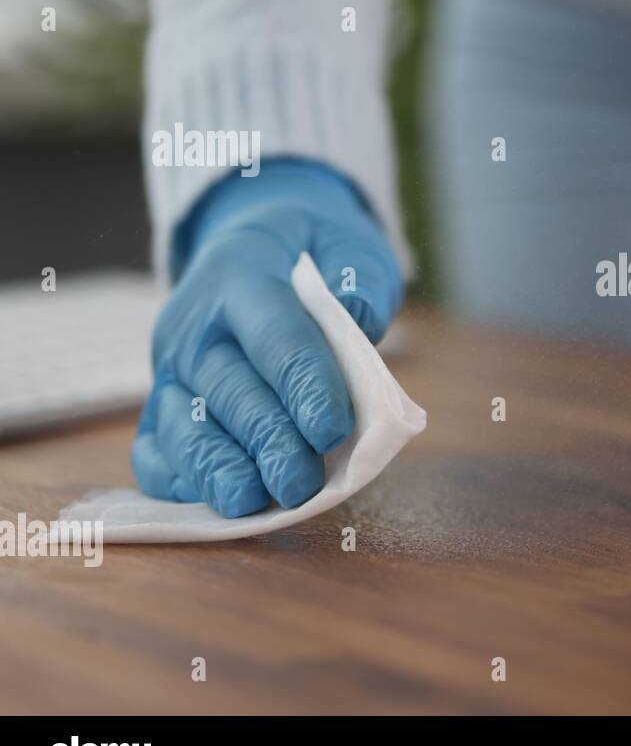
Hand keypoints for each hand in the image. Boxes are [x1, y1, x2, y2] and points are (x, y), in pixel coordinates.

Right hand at [132, 158, 403, 516]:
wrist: (257, 242)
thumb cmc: (314, 252)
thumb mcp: (348, 246)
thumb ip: (360, 281)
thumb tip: (361, 318)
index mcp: (243, 275)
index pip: (276, 338)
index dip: (305, 386)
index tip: (333, 429)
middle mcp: (195, 324)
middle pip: (230, 391)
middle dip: (267, 442)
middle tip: (302, 484)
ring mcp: (170, 367)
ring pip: (184, 426)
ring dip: (219, 470)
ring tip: (255, 503)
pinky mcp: (161, 402)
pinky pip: (155, 448)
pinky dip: (180, 479)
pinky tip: (216, 501)